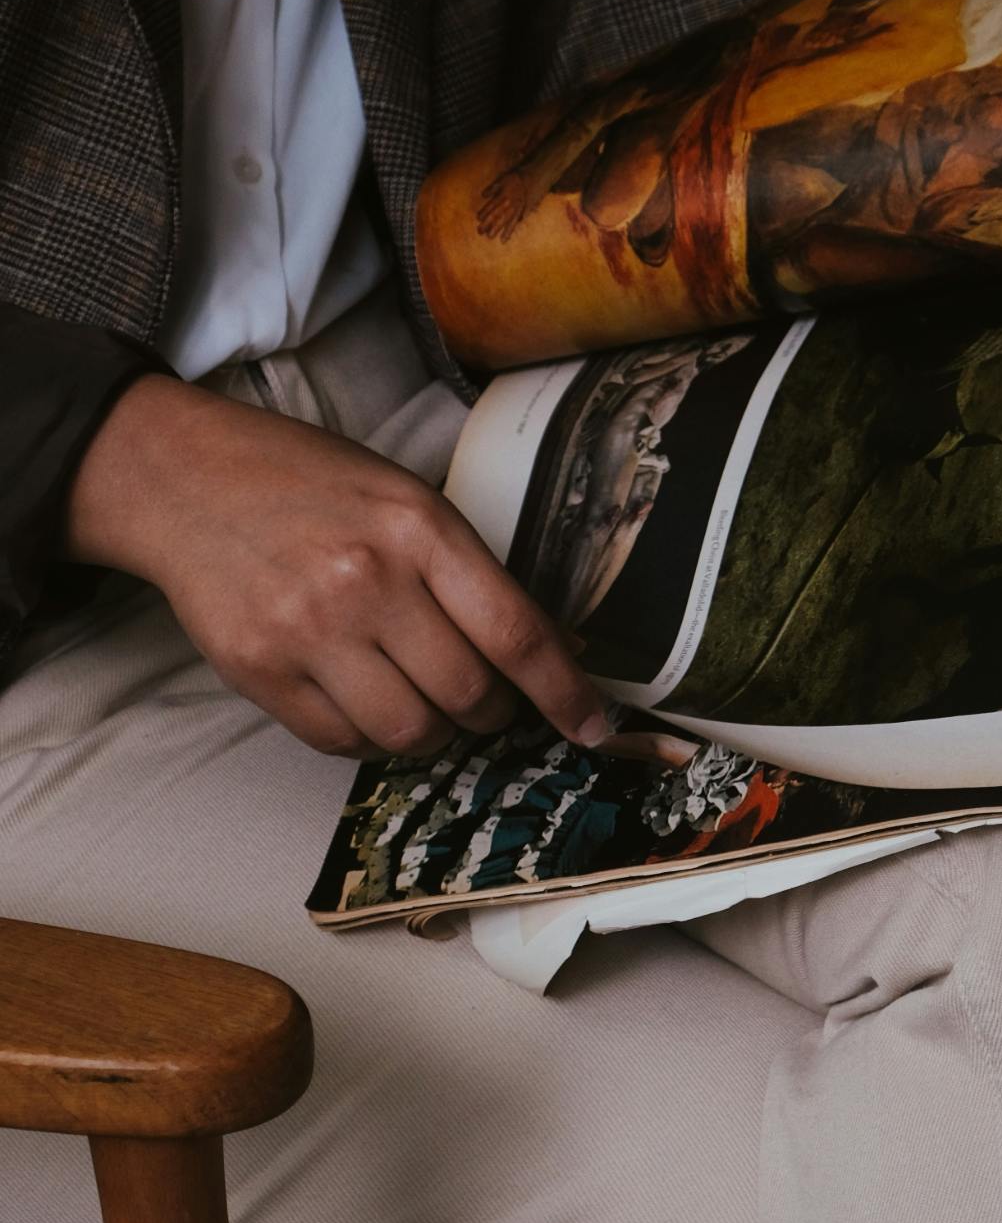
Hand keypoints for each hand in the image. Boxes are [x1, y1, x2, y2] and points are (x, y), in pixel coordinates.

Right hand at [65, 377, 606, 760]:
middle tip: (485, 700)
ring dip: (434, 733)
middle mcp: (367, 580)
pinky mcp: (259, 671)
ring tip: (422, 700)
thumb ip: (470, 573)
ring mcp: (308, 631)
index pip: (516, 634)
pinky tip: (365, 699)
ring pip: (411, 734)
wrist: (186, 479)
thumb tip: (551, 653)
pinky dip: (370, 738)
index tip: (594, 727)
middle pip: (470, 696)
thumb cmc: (311, 486)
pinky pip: (343, 743)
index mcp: (419, 527)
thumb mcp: (406, 499)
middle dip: (494, 713)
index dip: (565, 693)